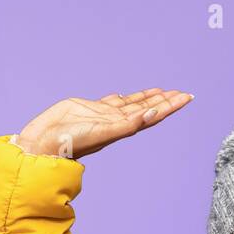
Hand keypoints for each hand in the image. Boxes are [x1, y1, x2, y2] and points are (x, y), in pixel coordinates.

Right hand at [15, 88, 194, 158]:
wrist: (46, 142)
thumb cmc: (73, 142)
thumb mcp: (104, 133)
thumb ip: (129, 124)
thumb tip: (153, 114)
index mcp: (125, 127)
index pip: (154, 115)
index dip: (170, 106)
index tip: (186, 97)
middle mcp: (118, 121)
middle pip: (147, 108)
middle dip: (165, 101)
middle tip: (182, 92)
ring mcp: (104, 114)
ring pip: (132, 103)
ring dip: (147, 98)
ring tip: (162, 91)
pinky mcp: (90, 108)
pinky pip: (112, 101)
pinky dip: (123, 97)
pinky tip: (128, 95)